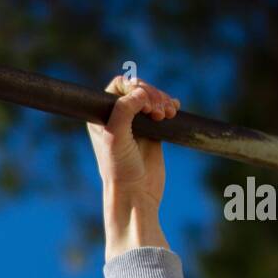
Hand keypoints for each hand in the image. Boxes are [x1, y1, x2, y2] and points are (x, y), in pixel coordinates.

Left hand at [86, 74, 177, 209]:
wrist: (136, 192)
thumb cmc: (120, 168)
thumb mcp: (116, 138)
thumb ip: (123, 111)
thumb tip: (139, 91)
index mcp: (103, 115)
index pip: (119, 86)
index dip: (135, 87)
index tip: (145, 104)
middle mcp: (118, 117)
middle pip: (138, 89)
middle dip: (153, 95)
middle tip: (158, 113)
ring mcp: (136, 123)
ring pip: (152, 98)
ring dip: (163, 100)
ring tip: (168, 114)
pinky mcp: (153, 131)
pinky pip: (163, 109)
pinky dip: (170, 105)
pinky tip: (175, 110)